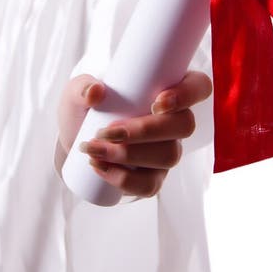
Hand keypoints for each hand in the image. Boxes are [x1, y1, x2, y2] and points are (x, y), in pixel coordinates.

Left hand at [57, 71, 212, 197]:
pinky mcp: (154, 177)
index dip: (187, 94)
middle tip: (107, 131)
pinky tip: (100, 168)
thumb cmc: (86, 107)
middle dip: (145, 131)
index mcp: (168, 87)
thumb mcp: (79, 91)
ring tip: (93, 149)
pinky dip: (123, 179)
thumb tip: (96, 93)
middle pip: (184, 125)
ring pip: (169, 155)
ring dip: (129, 155)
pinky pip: (151, 184)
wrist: (74, 139)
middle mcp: (175, 120)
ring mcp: (168, 150)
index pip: (198, 86)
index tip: (156, 102)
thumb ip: (83, 87)